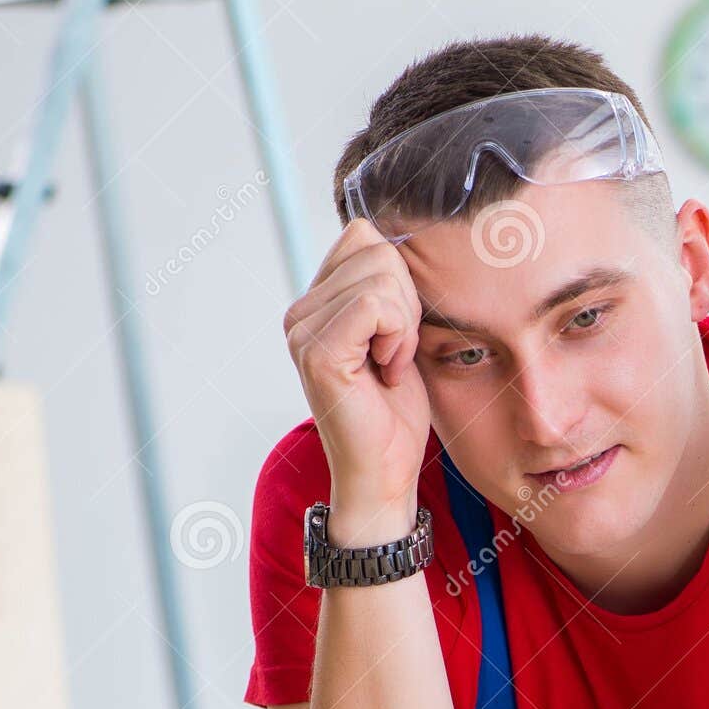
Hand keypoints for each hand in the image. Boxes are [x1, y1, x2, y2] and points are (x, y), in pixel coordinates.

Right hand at [283, 218, 430, 537]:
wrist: (384, 472)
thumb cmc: (396, 412)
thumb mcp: (400, 335)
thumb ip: (391, 287)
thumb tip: (405, 236)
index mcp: (316, 302)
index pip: (366, 235)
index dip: (401, 281)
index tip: (399, 335)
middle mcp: (300, 311)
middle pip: (377, 248)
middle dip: (408, 302)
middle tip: (396, 355)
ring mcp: (303, 329)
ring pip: (382, 273)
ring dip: (405, 323)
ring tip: (390, 365)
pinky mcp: (317, 350)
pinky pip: (378, 304)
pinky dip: (399, 336)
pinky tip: (388, 371)